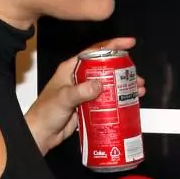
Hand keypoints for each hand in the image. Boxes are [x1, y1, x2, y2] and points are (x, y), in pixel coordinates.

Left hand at [24, 38, 145, 154]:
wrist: (41, 134)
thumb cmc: (44, 113)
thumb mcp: (63, 99)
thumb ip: (80, 91)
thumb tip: (99, 85)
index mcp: (71, 69)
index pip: (94, 52)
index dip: (113, 46)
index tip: (129, 44)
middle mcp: (79, 78)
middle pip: (106, 68)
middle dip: (123, 70)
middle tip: (136, 75)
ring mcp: (85, 92)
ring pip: (109, 85)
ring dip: (124, 86)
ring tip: (137, 89)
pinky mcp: (90, 106)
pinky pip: (107, 100)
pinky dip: (119, 100)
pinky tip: (129, 102)